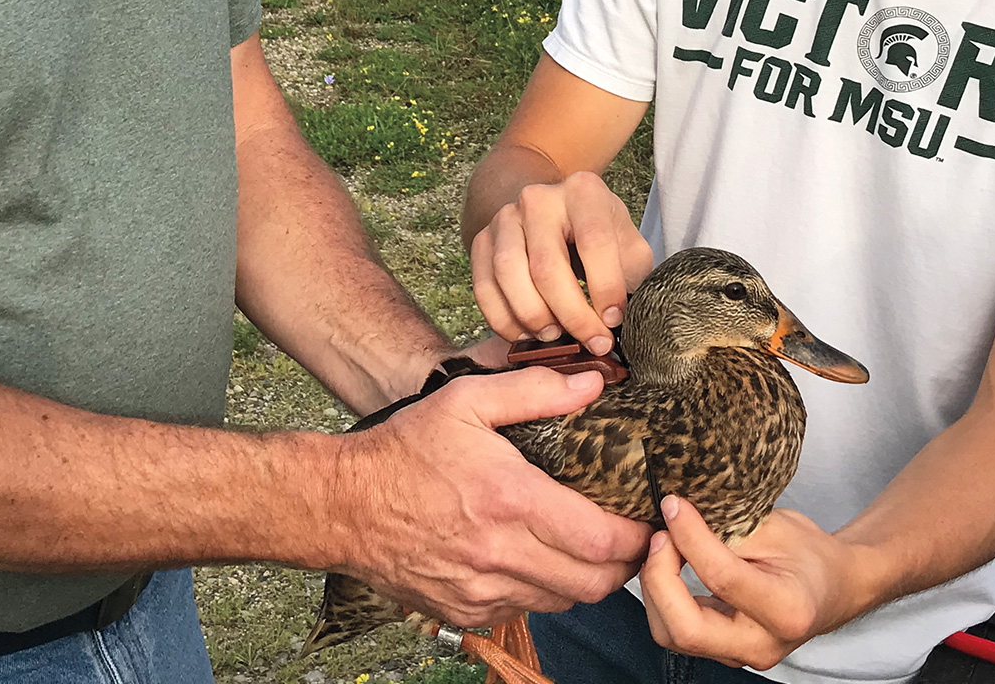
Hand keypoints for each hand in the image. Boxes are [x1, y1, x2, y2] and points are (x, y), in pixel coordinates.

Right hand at [337, 366, 652, 629]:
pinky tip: (541, 558)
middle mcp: (500, 554)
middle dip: (625, 566)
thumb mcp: (466, 400)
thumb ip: (535, 391)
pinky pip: (525, 610)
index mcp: (509, 499)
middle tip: (635, 539)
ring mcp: (482, 589)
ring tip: (594, 548)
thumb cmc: (406, 447)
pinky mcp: (464, 609)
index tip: (650, 520)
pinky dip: (545, 590)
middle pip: (593, 583)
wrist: (344, 503)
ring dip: (587, 579)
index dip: (637, 537)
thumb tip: (593, 383)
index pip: (600, 540)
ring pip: (563, 601)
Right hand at [471, 171, 653, 353]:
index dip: (605, 287)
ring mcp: (505, 217)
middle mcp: (538, 198)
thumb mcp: (627, 245)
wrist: (556, 214)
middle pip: (547, 265)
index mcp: (583, 192)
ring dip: (533, 317)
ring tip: (556, 337)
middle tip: (590, 342)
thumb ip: (631, 278)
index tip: (614, 320)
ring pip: (509, 275)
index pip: (594, 241)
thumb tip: (625, 324)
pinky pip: (484, 286)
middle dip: (571, 314)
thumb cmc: (598, 235)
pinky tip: (526, 334)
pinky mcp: (482, 240)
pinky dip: (503, 319)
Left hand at [639, 497, 871, 669]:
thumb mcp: (776, 527)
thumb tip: (676, 513)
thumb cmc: (808, 552)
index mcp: (786, 608)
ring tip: (664, 546)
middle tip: (660, 535)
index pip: (721, 577)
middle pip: (686, 629)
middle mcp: (762, 644)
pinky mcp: (723, 650)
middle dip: (659, 577)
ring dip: (654, 588)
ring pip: (671, 635)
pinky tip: (667, 564)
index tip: (673, 505)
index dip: (688, 536)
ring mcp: (741, 655)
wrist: (833, 586)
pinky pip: (675, 631)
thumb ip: (728, 526)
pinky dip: (660, 597)